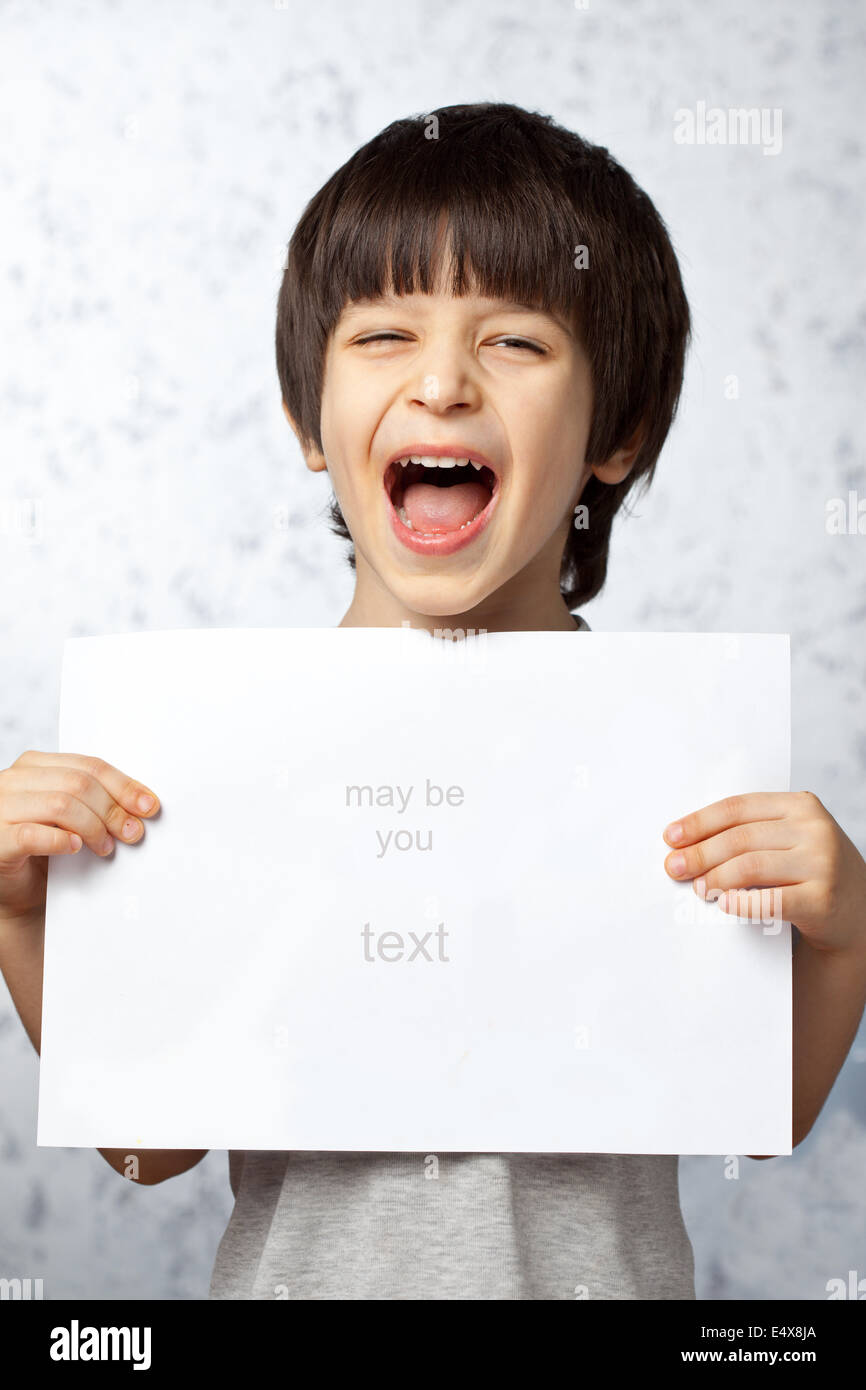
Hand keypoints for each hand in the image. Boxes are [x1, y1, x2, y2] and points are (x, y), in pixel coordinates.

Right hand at [0, 750, 159, 924]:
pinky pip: (31, 834)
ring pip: (60, 804)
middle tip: (132, 833)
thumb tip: (142, 803)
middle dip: (112, 809)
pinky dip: (59, 840)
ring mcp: (0, 808)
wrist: (16, 889)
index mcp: (33, 766)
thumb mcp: (71, 817)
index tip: (148, 806)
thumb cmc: (45, 850)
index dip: (123, 785)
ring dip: (93, 827)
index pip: (88, 766)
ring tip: (105, 847)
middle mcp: (12, 780)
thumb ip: (94, 800)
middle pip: (78, 783)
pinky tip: (75, 847)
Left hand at [662, 791, 865, 954]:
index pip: (738, 808)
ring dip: (716, 878)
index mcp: (801, 805)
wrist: (857, 913)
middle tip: (674, 867)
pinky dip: (742, 902)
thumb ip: (749, 833)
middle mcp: (815, 829)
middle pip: (740, 837)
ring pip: (751, 866)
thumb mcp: (789, 839)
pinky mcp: (823, 898)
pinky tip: (725, 904)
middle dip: (700, 853)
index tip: (671, 836)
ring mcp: (822, 863)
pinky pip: (772, 900)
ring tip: (699, 888)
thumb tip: (686, 844)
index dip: (700, 822)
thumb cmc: (809, 872)